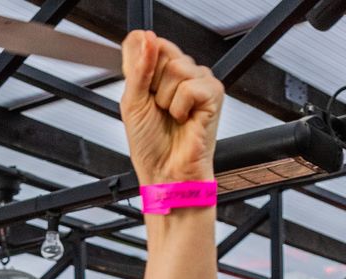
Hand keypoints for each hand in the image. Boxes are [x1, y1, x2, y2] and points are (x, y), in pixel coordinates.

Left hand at [120, 31, 222, 185]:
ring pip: (178, 68)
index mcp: (162, 74)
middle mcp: (183, 74)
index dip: (142, 65)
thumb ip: (136, 69)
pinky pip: (190, 86)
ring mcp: (200, 81)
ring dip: (166, 100)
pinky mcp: (214, 93)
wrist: (165, 173)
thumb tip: (144, 37)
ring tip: (171, 117)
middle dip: (153, 86)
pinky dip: (180, 107)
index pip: (152, 44)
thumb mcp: (131, 104)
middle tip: (158, 110)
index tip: (143, 91)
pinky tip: (184, 119)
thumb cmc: (150, 146)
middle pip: (165, 52)